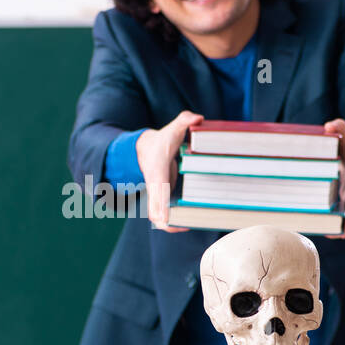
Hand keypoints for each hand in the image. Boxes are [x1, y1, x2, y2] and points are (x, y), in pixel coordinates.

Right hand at [136, 110, 202, 231]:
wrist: (146, 149)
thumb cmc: (163, 140)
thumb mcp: (173, 128)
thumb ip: (185, 121)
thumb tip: (198, 119)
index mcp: (157, 170)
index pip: (157, 188)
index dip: (160, 203)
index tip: (164, 218)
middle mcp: (155, 186)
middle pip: (156, 211)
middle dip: (167, 222)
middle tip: (184, 226)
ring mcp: (158, 195)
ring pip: (160, 217)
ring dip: (172, 225)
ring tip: (192, 225)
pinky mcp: (163, 199)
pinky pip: (166, 215)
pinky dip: (176, 222)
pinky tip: (192, 223)